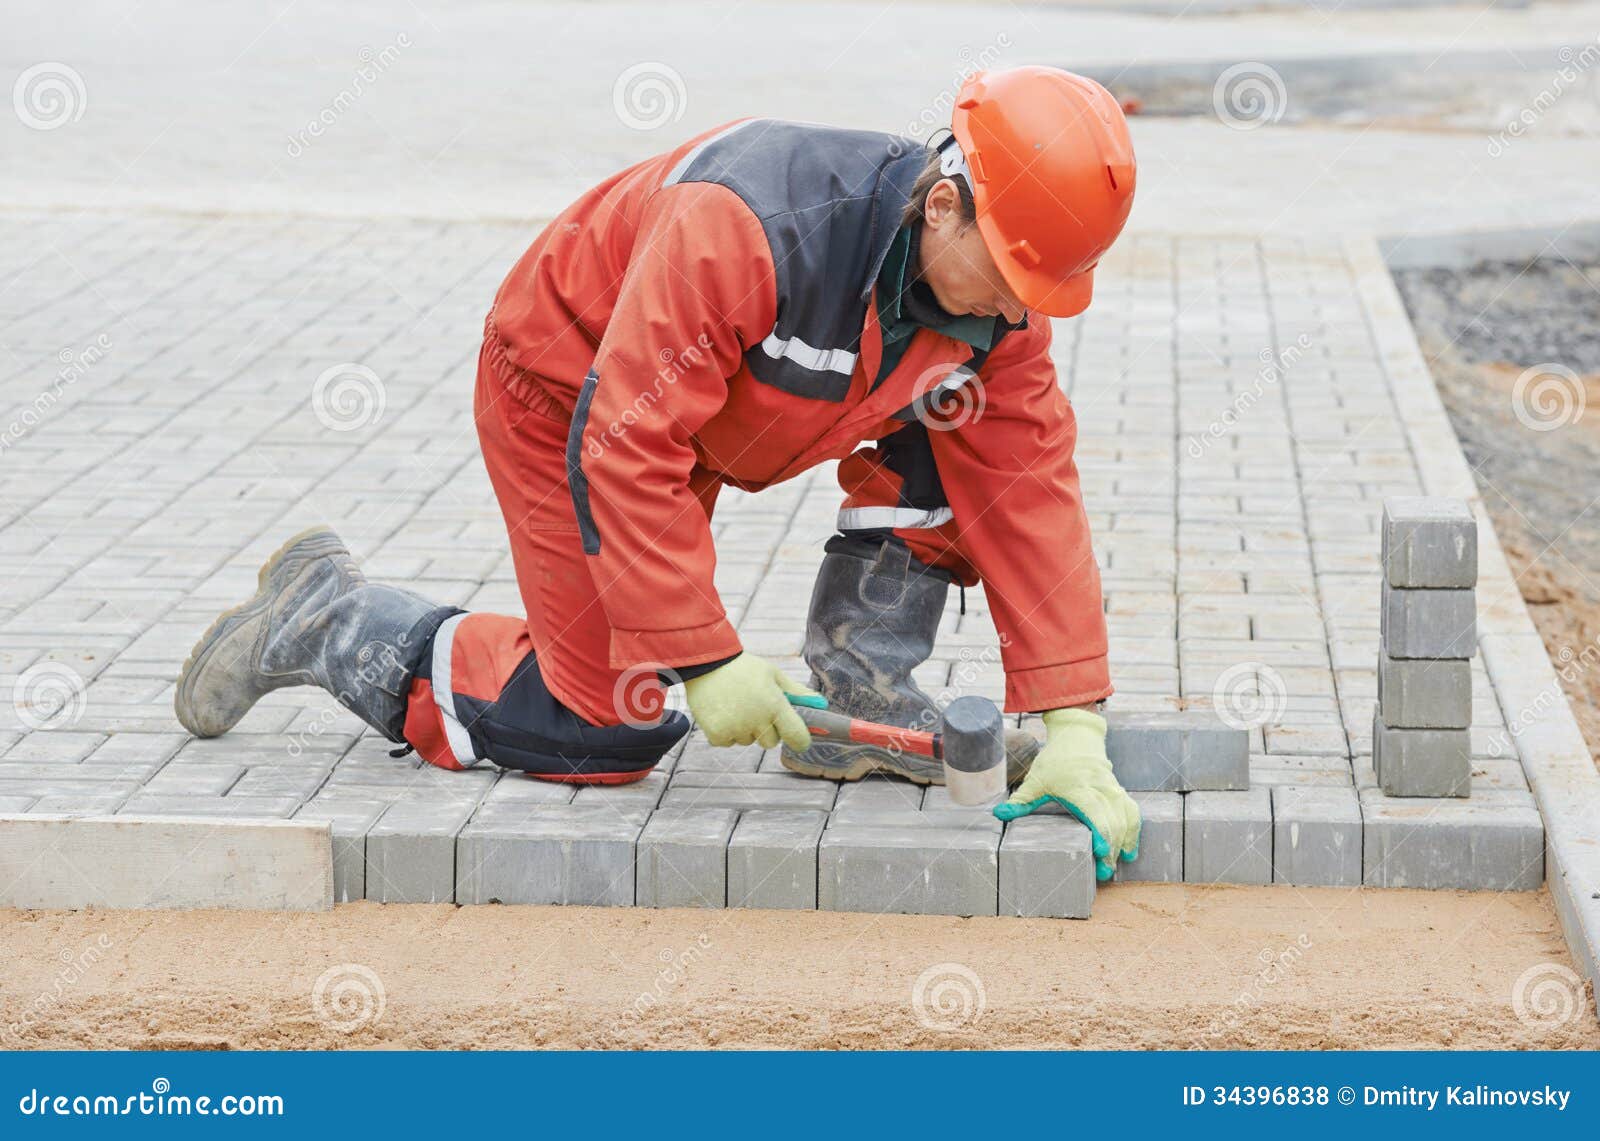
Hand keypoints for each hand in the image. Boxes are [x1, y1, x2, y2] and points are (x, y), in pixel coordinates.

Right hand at [682, 653, 817, 751]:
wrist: (706, 663)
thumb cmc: (743, 668)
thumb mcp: (773, 674)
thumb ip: (797, 692)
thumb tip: (821, 704)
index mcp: (775, 705)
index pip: (797, 736)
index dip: (800, 740)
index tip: (798, 739)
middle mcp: (757, 721)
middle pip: (771, 742)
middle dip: (767, 730)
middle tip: (757, 710)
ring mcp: (736, 729)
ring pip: (748, 741)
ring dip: (745, 730)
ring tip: (735, 706)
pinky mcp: (717, 735)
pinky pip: (728, 742)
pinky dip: (725, 732)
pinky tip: (721, 712)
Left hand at [993, 707, 1139, 880]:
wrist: (1078, 738)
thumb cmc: (1055, 761)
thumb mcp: (1036, 779)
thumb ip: (1021, 800)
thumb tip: (999, 814)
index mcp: (1080, 787)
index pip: (1095, 812)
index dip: (1101, 833)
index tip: (1101, 853)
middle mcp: (1100, 789)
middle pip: (1113, 821)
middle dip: (1111, 848)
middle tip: (1103, 873)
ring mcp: (1112, 790)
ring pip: (1126, 818)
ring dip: (1124, 842)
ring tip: (1117, 863)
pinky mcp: (1119, 791)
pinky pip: (1132, 813)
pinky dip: (1133, 831)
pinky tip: (1129, 849)